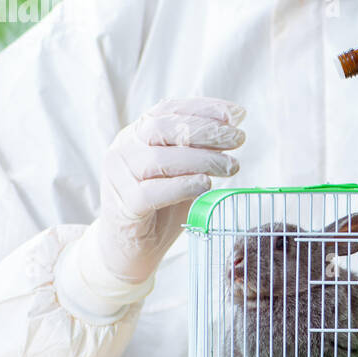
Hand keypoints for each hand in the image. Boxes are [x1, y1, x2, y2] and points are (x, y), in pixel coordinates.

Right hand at [91, 97, 245, 284]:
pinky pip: (153, 192)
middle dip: (207, 130)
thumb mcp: (183, 170)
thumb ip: (199, 149)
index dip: (204, 108)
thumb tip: (234, 125)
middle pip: (163, 129)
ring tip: (231, 166)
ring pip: (159, 159)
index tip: (236, 114)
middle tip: (238, 138)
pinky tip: (206, 184)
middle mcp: (123, 149)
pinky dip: (183, 185)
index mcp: (136, 134)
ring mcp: (119, 177)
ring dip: (203, 159)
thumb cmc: (162, 205)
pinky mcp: (124, 206)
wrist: (132, 248)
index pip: (169, 109)